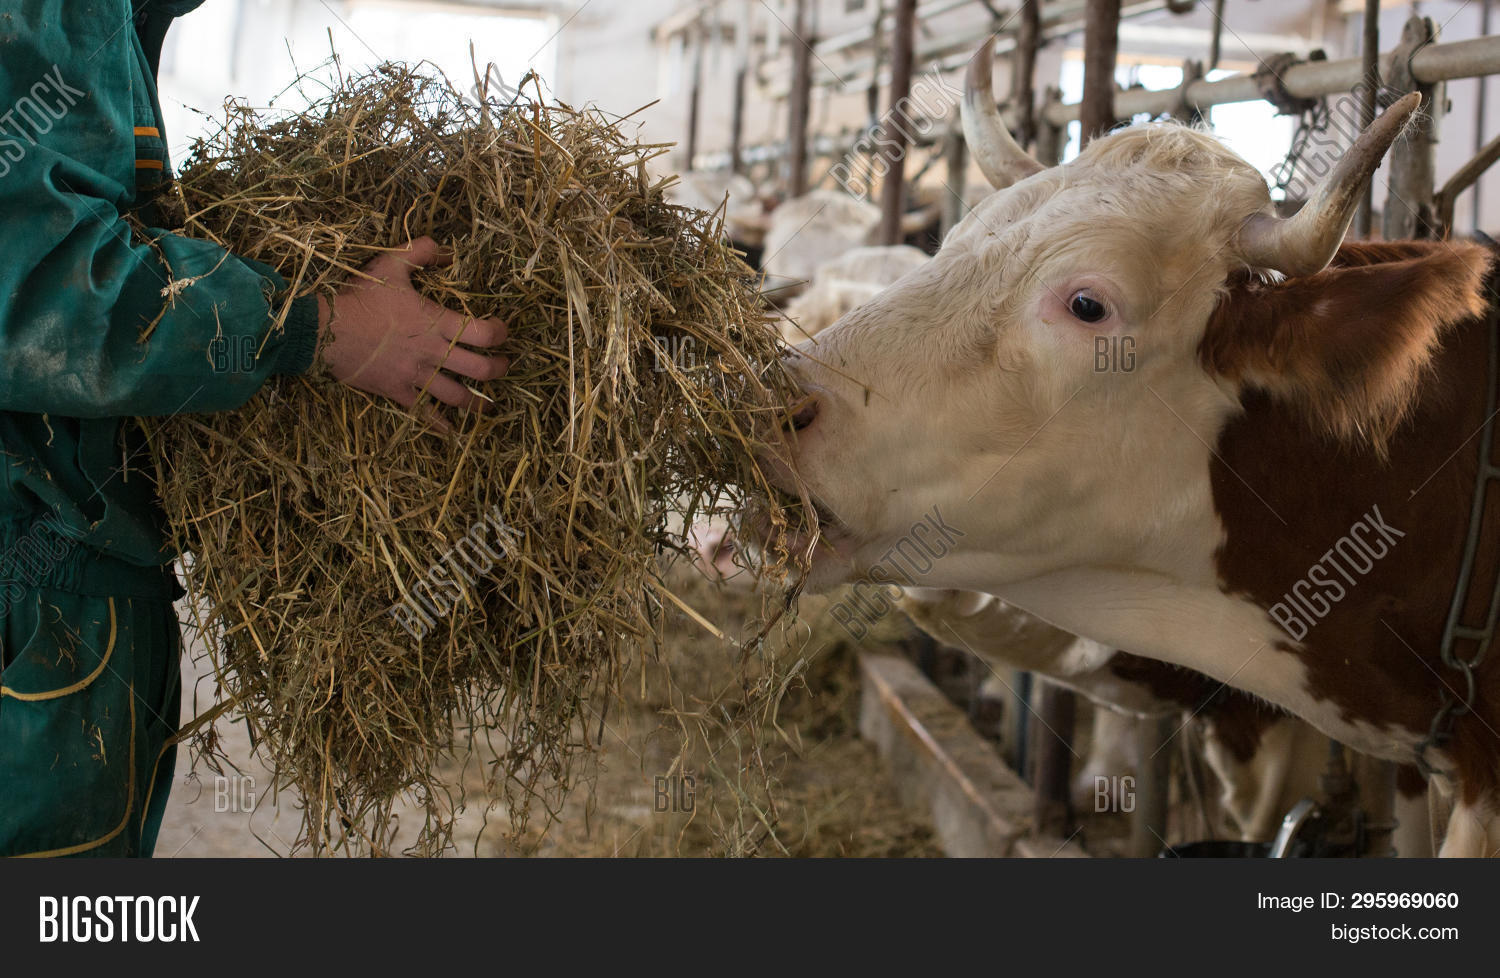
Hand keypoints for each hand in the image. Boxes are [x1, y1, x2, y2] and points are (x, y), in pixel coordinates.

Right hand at [320, 237, 507, 427]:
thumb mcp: (390, 265)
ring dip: (477, 403)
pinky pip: (425, 413)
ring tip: (488, 405)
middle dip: (498, 369)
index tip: (503, 331)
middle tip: (503, 366)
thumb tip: (444, 249)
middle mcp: (434, 352)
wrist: (328, 331)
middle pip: (480, 369)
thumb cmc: (360, 298)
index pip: (484, 333)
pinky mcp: (398, 392)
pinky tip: (451, 431)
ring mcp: (417, 375)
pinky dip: (440, 424)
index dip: (500, 333)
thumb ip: (419, 253)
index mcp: (437, 322)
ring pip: (458, 396)